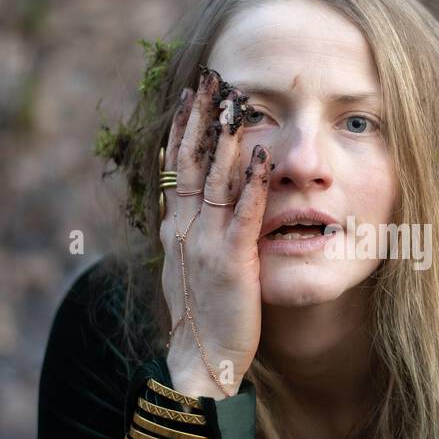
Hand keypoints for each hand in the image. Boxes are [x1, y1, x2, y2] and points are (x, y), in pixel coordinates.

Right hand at [159, 65, 269, 398]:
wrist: (201, 361)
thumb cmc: (204, 318)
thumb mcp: (190, 269)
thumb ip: (190, 235)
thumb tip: (187, 209)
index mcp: (174, 229)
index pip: (175, 166)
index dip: (183, 128)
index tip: (191, 94)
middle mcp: (183, 229)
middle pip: (190, 160)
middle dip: (202, 117)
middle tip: (212, 77)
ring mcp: (205, 243)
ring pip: (215, 178)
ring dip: (227, 136)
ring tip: (237, 100)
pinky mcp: (232, 261)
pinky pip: (244, 213)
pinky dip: (254, 182)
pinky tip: (265, 155)